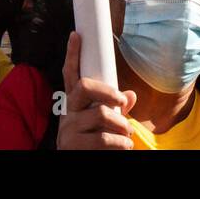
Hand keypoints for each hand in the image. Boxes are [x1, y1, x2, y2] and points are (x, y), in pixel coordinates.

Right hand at [56, 32, 136, 150]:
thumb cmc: (94, 143)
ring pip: (100, 114)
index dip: (73, 54)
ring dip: (122, 125)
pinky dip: (121, 143)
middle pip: (84, 86)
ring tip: (128, 134)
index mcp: (73, 103)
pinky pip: (103, 138)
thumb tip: (131, 94)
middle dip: (108, 92)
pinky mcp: (72, 145)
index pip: (70, 74)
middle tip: (122, 101)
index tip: (76, 34)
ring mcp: (68, 128)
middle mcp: (67, 112)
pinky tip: (124, 146)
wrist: (77, 164)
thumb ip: (116, 109)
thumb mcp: (104, 124)